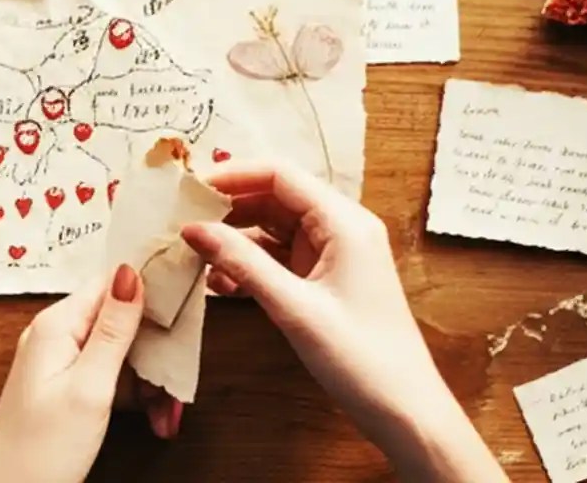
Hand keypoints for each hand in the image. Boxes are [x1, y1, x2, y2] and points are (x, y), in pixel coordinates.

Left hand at [0, 265, 181, 482]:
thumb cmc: (40, 451)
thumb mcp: (89, 387)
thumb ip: (113, 329)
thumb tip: (129, 272)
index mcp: (58, 325)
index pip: (111, 282)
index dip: (150, 288)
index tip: (184, 305)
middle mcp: (57, 335)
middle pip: (121, 319)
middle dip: (155, 348)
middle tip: (177, 380)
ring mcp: (61, 361)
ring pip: (121, 351)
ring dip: (148, 379)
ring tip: (167, 413)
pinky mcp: (66, 386)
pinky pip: (110, 375)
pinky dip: (132, 394)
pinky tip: (151, 418)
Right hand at [181, 163, 505, 482]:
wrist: (405, 411)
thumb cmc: (362, 359)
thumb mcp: (294, 308)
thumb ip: (242, 263)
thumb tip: (194, 229)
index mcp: (344, 222)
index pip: (280, 175)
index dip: (232, 175)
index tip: (189, 188)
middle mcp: (341, 229)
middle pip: (274, 198)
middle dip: (227, 208)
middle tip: (181, 222)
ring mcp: (333, 255)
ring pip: (273, 230)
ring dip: (234, 240)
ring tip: (193, 254)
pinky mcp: (325, 281)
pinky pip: (279, 259)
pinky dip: (249, 266)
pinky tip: (219, 283)